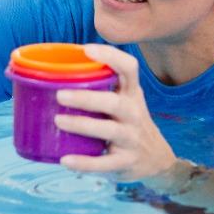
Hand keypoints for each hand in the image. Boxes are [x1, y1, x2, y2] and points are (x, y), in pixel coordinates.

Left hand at [55, 44, 178, 180]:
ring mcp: (131, 139)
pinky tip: (65, 161)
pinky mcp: (126, 162)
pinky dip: (84, 163)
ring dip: (83, 125)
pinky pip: (104, 163)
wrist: (158, 160)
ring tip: (58, 121)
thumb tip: (55, 73)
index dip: (110, 56)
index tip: (87, 49)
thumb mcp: (126, 102)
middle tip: (60, 95)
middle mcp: (134, 114)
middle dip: (87, 98)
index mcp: (132, 94)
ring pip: (109, 131)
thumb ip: (102, 89)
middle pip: (114, 102)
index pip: (129, 68)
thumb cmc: (130, 124)